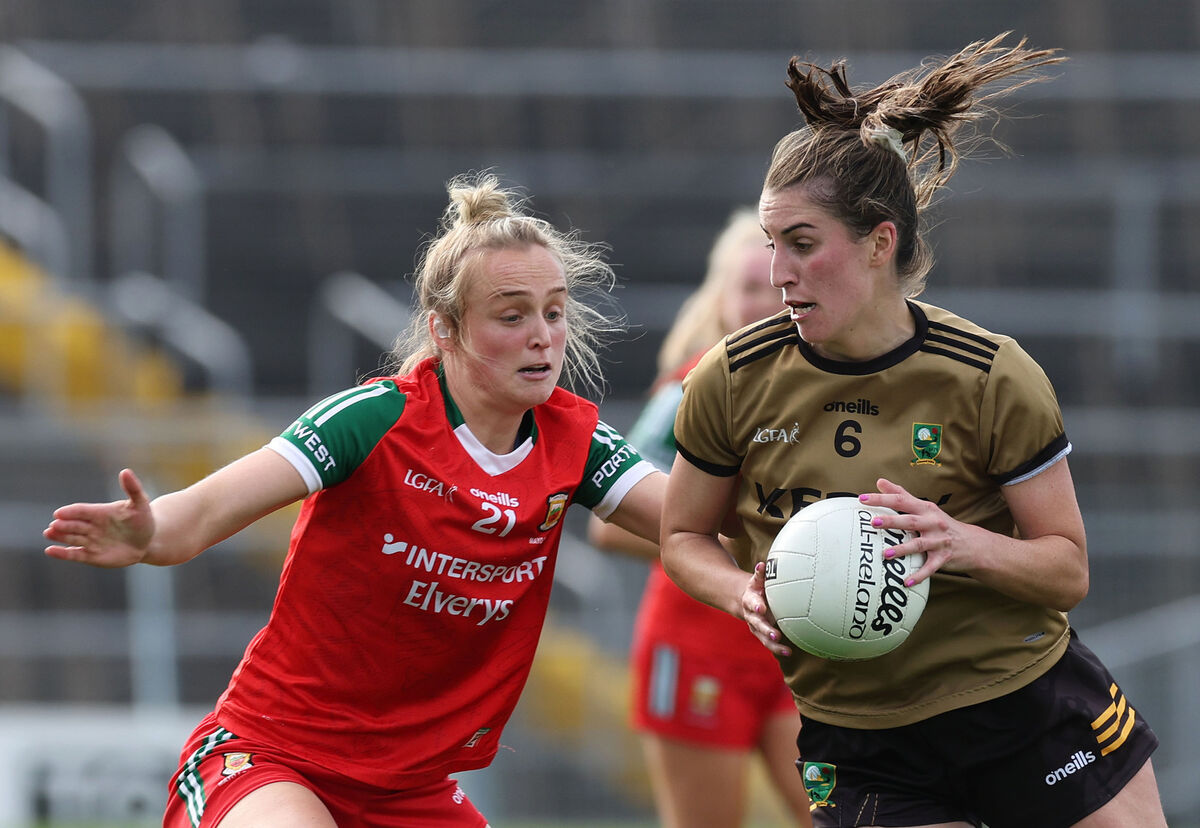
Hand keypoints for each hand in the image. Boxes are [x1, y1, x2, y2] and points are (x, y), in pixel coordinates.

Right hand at [44, 469, 155, 567]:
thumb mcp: (140, 504)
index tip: (59, 513)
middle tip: (54, 525)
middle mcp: (91, 526)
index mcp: (99, 512)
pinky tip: (50, 550)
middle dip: (64, 525)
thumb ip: (132, 489)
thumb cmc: (142, 520)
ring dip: (60, 536)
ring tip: (49, 533)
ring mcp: (90, 541)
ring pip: (72, 538)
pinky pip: (75, 554)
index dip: (71, 512)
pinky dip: (62, 553)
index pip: (81, 510)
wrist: (148, 541)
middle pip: (74, 525)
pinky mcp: (91, 556)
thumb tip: (125, 471)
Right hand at [742, 561, 791, 656]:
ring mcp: (756, 627)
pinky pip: (769, 643)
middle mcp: (751, 615)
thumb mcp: (757, 580)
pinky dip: (778, 648)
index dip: (756, 605)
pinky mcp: (762, 634)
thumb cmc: (757, 588)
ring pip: (762, 637)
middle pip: (757, 623)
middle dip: (766, 629)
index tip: (761, 608)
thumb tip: (762, 564)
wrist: (746, 600)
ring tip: (786, 650)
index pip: (751, 602)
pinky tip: (789, 652)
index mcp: (749, 600)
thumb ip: (760, 574)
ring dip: (773, 644)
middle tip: (775, 635)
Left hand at [858, 477, 982, 585]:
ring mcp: (939, 541)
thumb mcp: (924, 507)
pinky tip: (906, 582)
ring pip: (919, 545)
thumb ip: (902, 494)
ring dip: (902, 549)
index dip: (882, 499)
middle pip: (910, 521)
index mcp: (925, 509)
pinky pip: (930, 568)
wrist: (972, 543)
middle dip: (892, 521)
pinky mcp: (943, 558)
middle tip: (873, 522)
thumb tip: (879, 482)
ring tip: (886, 554)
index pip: (902, 500)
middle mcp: (932, 523)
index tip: (862, 499)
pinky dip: (919, 575)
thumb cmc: (940, 523)